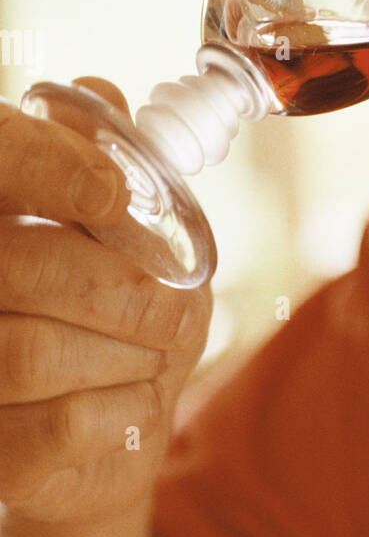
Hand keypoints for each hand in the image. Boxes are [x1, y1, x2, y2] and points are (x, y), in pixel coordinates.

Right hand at [0, 78, 211, 522]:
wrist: (105, 441)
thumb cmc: (115, 321)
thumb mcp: (129, 237)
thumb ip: (108, 164)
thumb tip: (99, 95)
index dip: (45, 164)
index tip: (111, 192)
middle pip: (21, 266)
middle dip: (126, 287)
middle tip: (178, 306)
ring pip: (32, 352)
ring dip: (127, 351)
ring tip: (154, 354)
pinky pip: (58, 425)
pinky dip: (124, 411)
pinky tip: (134, 405)